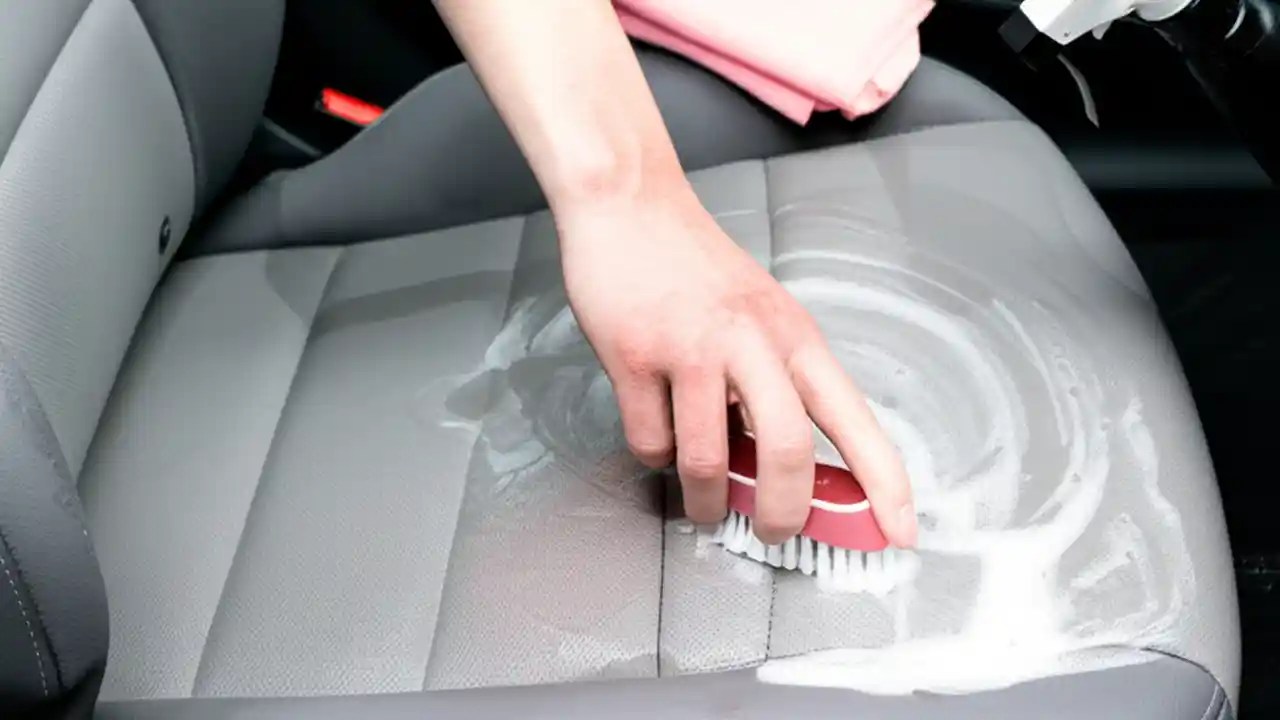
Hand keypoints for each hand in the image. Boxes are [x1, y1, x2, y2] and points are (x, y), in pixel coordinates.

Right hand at [556, 187, 917, 547]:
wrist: (630, 203)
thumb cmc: (697, 267)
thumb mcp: (762, 315)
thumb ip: (777, 382)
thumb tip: (781, 469)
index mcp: (795, 337)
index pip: (855, 420)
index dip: (885, 483)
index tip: (900, 533)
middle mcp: (750, 342)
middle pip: (786, 451)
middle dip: (785, 514)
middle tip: (777, 535)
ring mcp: (690, 349)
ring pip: (707, 460)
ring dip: (707, 501)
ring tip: (705, 505)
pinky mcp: (634, 357)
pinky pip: (650, 441)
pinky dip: (655, 456)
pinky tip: (658, 432)